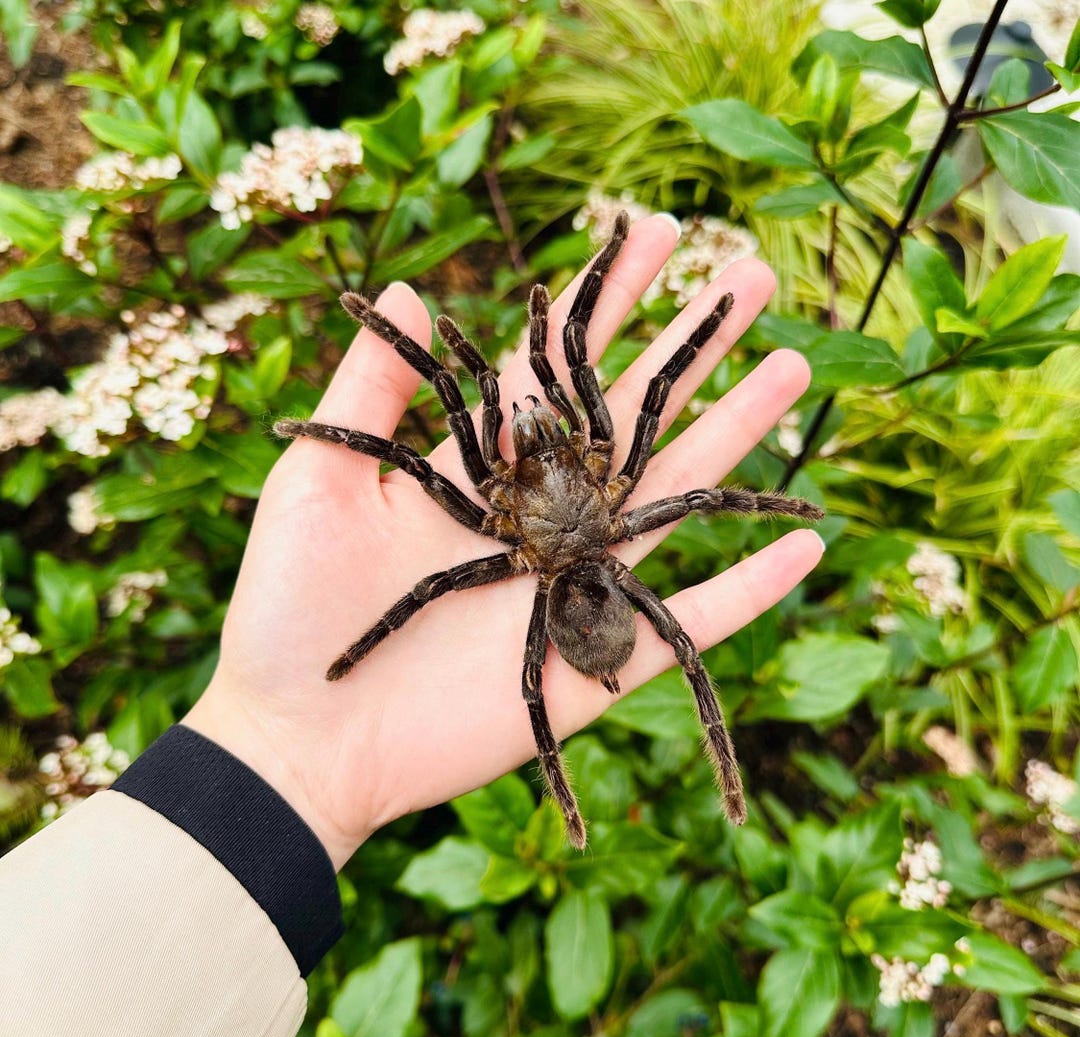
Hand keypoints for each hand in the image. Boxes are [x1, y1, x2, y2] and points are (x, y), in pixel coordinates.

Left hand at [183, 214, 823, 868]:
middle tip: (753, 277)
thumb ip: (372, 393)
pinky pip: (695, 618)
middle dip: (694, 344)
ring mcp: (578, 580)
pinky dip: (753, 585)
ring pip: (677, 496)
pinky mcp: (599, 655)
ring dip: (737, 432)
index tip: (660, 233)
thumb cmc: (296, 609)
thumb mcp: (321, 482)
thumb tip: (426, 290)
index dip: (611, 297)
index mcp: (484, 465)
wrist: (308, 733)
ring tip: (793, 367)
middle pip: (636, 414)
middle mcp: (544, 512)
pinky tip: (809, 540)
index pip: (563, 364)